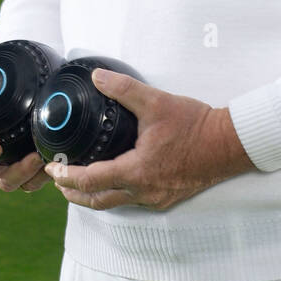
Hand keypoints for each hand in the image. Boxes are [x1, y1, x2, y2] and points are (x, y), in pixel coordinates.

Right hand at [0, 70, 49, 192]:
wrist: (0, 123)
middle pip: (3, 180)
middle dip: (19, 172)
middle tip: (34, 157)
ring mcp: (11, 176)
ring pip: (24, 184)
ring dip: (37, 175)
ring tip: (50, 160)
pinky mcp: (29, 176)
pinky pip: (39, 181)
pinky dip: (49, 175)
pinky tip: (59, 162)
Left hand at [44, 67, 254, 211]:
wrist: (228, 144)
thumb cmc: (195, 125)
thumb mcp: (156, 101)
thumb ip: (124, 88)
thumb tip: (97, 77)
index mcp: (137, 171)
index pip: (91, 181)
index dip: (67, 176)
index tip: (53, 168)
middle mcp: (143, 191)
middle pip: (98, 200)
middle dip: (73, 193)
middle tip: (58, 180)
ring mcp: (155, 198)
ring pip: (115, 204)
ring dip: (94, 196)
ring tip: (79, 185)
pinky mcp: (166, 198)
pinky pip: (132, 202)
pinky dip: (115, 195)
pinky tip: (114, 182)